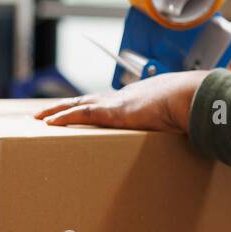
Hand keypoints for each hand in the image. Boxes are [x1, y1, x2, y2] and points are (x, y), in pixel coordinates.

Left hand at [33, 70, 210, 133]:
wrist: (191, 96)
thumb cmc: (190, 105)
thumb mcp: (178, 117)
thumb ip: (174, 125)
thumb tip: (184, 135)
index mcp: (137, 100)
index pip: (107, 101)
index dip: (90, 105)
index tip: (78, 108)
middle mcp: (122, 97)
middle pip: (86, 100)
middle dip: (65, 106)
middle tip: (46, 113)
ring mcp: (116, 103)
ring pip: (77, 104)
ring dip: (57, 110)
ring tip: (39, 117)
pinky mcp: (113, 111)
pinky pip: (81, 113)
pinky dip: (64, 117)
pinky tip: (48, 122)